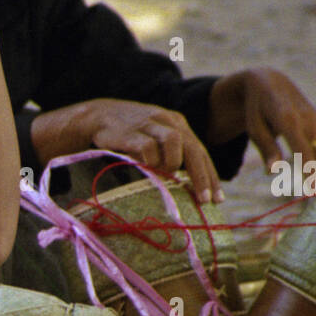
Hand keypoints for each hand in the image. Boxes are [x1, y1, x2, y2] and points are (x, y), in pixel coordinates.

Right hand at [31, 98, 223, 202]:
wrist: (98, 116)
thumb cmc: (129, 134)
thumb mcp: (155, 139)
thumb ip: (171, 155)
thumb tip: (188, 186)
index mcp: (178, 124)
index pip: (200, 151)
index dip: (210, 176)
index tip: (216, 199)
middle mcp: (168, 121)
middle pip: (193, 148)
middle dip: (202, 176)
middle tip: (205, 200)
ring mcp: (150, 124)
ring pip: (175, 142)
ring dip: (174, 164)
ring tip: (167, 176)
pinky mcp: (132, 131)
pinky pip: (148, 148)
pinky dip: (151, 161)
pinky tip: (146, 169)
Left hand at [207, 68, 315, 170]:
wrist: (269, 83)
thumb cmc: (257, 110)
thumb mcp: (255, 128)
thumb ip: (266, 149)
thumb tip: (273, 172)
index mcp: (287, 119)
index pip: (302, 149)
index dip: (309, 170)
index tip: (314, 190)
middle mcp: (306, 118)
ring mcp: (315, 119)